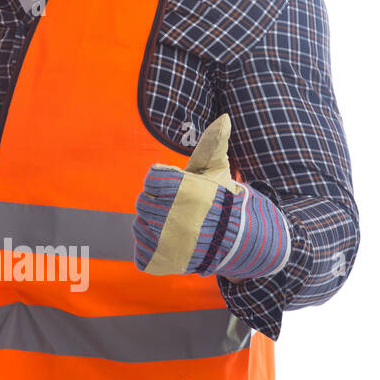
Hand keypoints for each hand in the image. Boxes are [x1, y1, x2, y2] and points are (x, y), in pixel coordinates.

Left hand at [133, 113, 289, 278]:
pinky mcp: (156, 261)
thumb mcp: (216, 169)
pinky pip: (142, 252)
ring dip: (155, 228)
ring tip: (180, 230)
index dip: (167, 186)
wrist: (239, 240)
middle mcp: (165, 214)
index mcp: (176, 188)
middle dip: (161, 206)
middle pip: (144, 203)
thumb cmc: (222, 200)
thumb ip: (212, 143)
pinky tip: (173, 247)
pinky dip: (153, 250)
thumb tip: (223, 118)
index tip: (184, 192)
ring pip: (141, 227)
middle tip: (184, 213)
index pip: (152, 181)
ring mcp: (159, 241)